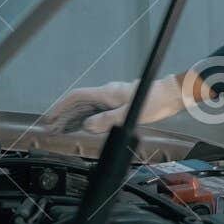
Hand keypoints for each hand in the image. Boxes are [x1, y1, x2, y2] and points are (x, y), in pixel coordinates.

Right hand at [41, 73, 187, 133]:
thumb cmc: (155, 101)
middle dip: (64, 116)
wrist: (173, 94)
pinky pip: (97, 111)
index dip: (61, 106)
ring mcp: (113, 98)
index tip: (51, 117)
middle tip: (52, 129)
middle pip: (79, 104)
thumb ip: (107, 120)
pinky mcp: (120, 104)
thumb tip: (86, 126)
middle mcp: (107, 94)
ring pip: (87, 108)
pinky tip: (83, 128)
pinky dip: (87, 119)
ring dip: (74, 118)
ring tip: (62, 131)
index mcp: (106, 92)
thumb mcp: (130, 113)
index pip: (77, 97)